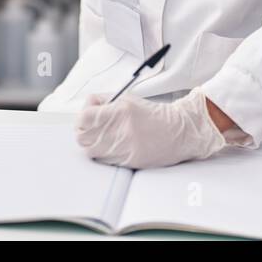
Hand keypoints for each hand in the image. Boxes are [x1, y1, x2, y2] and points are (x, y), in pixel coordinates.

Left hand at [75, 88, 226, 169]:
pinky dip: (103, 152)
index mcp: (121, 112)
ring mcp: (124, 148)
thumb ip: (105, 103)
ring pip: (89, 150)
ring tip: (102, 135)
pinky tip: (112, 145)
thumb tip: (88, 107)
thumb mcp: (128, 100)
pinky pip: (104, 159)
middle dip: (83, 128)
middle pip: (82, 136)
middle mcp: (121, 131)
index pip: (84, 117)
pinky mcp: (128, 161)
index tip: (90, 112)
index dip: (83, 114)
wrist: (179, 132)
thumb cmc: (154, 114)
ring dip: (91, 142)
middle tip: (92, 124)